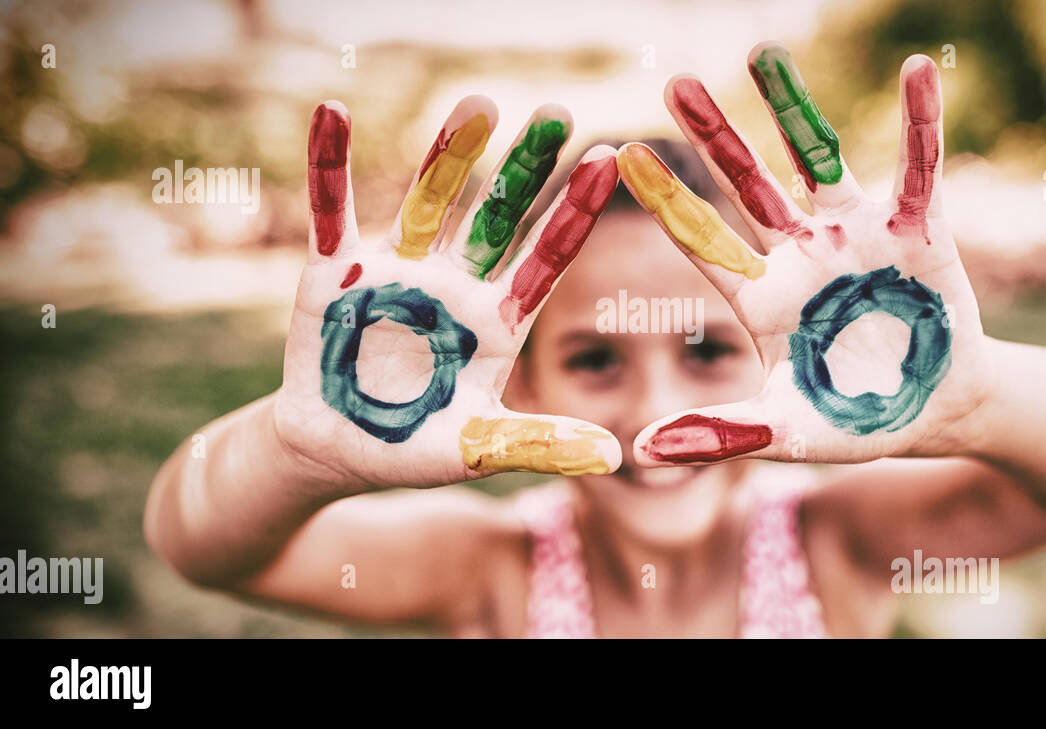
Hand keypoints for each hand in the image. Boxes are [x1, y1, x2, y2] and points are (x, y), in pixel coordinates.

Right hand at [274, 97, 622, 490]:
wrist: (335, 450)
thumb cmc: (414, 449)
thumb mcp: (480, 449)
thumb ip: (540, 443)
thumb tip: (616, 457)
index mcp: (497, 320)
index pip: (544, 258)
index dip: (572, 213)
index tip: (608, 160)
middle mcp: (454, 283)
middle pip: (494, 216)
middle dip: (524, 168)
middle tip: (559, 114)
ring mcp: (396, 270)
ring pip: (428, 202)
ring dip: (450, 154)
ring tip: (481, 103)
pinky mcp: (336, 270)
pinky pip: (332, 210)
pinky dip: (330, 165)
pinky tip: (332, 112)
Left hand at [620, 44, 995, 465]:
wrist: (938, 414)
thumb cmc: (854, 423)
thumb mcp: (786, 434)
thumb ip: (720, 435)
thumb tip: (638, 453)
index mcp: (761, 298)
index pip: (704, 243)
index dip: (667, 202)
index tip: (622, 154)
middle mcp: (798, 254)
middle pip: (747, 185)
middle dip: (714, 137)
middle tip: (675, 83)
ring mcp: (854, 236)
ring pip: (818, 160)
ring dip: (792, 110)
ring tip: (761, 54)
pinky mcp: (916, 230)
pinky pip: (918, 168)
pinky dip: (920, 122)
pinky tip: (917, 70)